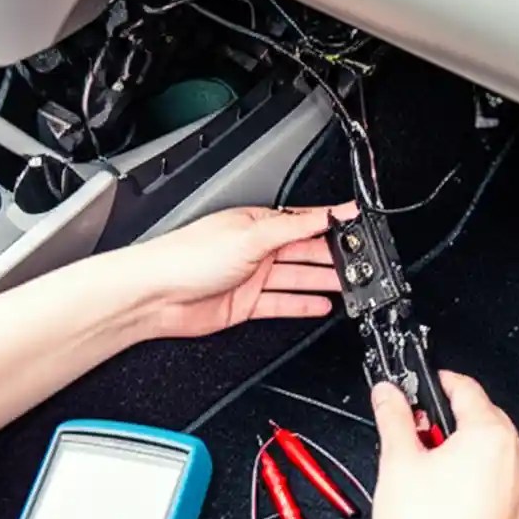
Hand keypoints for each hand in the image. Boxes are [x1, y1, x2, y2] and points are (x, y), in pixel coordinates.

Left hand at [122, 203, 355, 337]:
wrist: (155, 296)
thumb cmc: (187, 257)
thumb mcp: (251, 235)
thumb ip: (293, 228)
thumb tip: (327, 214)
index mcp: (257, 224)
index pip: (304, 221)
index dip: (331, 222)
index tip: (358, 223)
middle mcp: (257, 249)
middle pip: (305, 252)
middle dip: (334, 256)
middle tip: (363, 261)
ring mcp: (253, 278)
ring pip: (298, 278)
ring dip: (324, 281)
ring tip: (353, 284)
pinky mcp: (247, 304)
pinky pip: (283, 303)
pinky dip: (303, 304)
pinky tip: (322, 304)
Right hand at [371, 372, 518, 518]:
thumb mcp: (398, 462)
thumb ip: (394, 418)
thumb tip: (388, 394)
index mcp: (491, 435)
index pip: (465, 387)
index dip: (436, 380)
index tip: (418, 382)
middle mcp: (515, 457)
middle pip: (481, 416)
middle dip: (447, 417)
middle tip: (413, 425)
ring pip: (489, 448)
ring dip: (460, 445)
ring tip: (425, 463)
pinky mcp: (516, 511)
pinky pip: (496, 476)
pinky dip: (473, 472)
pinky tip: (443, 491)